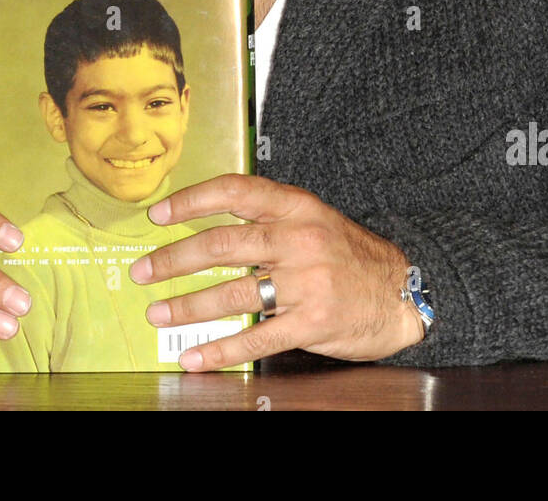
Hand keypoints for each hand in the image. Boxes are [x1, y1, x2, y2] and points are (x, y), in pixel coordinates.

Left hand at [130, 174, 424, 370]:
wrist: (405, 291)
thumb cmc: (351, 256)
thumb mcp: (315, 219)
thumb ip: (269, 217)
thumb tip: (208, 224)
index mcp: (297, 206)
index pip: (235, 191)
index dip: (191, 201)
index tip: (158, 214)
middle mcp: (299, 238)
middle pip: (222, 244)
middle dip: (173, 259)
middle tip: (142, 271)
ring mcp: (306, 281)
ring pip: (233, 292)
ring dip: (187, 305)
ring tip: (157, 313)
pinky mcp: (312, 321)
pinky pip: (256, 338)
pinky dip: (220, 350)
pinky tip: (195, 356)